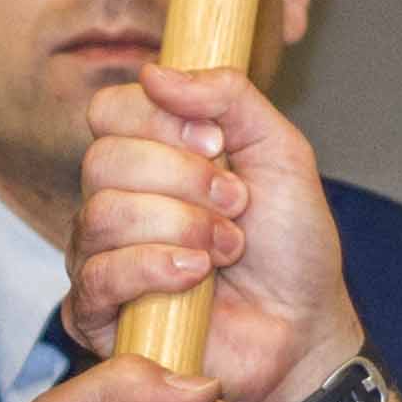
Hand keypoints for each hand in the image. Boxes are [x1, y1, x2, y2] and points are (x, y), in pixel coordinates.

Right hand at [68, 67, 361, 401]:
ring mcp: (100, 257)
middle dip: (184, 180)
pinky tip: (197, 279)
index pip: (110, 110)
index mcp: (149, 157)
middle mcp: (115, 201)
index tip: (219, 146)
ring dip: (182, 228)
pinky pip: (97, 275)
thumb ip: (229, 96)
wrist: (305, 329)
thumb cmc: (291, 249)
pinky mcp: (96, 314)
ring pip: (102, 213)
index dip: (162, 121)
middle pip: (103, 158)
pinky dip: (155, 269)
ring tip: (227, 250)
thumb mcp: (280, 151)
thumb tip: (155, 72)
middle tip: (236, 206)